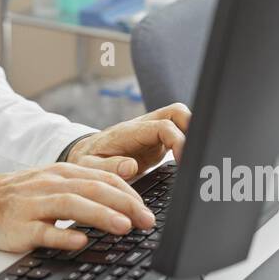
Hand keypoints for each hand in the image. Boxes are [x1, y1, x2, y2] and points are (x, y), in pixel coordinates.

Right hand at [0, 162, 155, 252]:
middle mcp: (51, 184)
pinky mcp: (22, 226)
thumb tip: (126, 192)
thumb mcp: (57, 183)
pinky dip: (63, 235)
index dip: (129, 193)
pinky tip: (80, 241)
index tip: (147, 211)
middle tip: (146, 220)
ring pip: (72, 206)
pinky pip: (44, 231)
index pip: (102, 178)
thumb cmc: (26, 196)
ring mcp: (35, 204)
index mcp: (63, 172)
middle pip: (92, 189)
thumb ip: (87, 185)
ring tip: (124, 227)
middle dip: (124, 204)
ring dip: (100, 215)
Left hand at [66, 103, 191, 178]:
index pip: (164, 126)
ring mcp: (153, 134)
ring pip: (181, 120)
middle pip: (178, 112)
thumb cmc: (87, 160)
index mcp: (131, 132)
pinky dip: (187, 144)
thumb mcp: (90, 166)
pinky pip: (179, 135)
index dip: (179, 141)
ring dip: (191, 135)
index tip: (184, 161)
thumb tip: (130, 166)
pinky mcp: (157, 143)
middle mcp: (144, 127)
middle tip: (194, 157)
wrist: (85, 155)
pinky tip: (187, 165)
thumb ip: (108, 167)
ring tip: (193, 161)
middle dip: (192, 129)